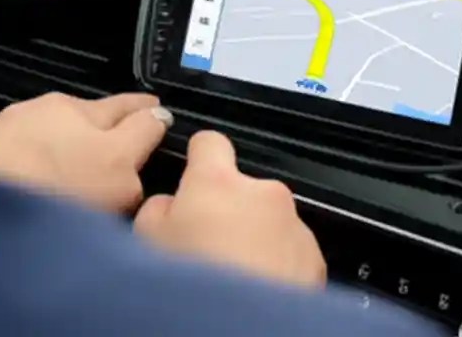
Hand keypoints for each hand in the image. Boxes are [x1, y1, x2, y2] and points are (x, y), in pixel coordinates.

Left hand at [0, 92, 171, 213]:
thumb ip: (142, 137)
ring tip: (71, 177)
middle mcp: (47, 108)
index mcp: (85, 109)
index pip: (126, 104)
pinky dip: (33, 164)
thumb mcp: (120, 174)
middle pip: (86, 117)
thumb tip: (156, 117)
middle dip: (101, 128)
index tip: (156, 110)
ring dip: (62, 146)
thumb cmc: (54, 192)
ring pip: (50, 133)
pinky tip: (35, 185)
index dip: (147, 110)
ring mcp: (12, 127)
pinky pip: (21, 153)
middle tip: (116, 150)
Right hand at [134, 131, 326, 288]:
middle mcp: (263, 195)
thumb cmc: (194, 287)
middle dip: (228, 212)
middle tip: (207, 248)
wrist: (243, 330)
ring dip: (254, 240)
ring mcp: (293, 225)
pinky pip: (291, 251)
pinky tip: (257, 291)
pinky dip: (276, 265)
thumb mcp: (147, 242)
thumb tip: (170, 204)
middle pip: (242, 190)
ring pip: (268, 222)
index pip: (210, 143)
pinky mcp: (314, 258)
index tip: (195, 168)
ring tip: (232, 277)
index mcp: (217, 183)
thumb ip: (158, 209)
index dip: (199, 156)